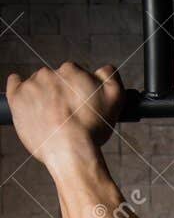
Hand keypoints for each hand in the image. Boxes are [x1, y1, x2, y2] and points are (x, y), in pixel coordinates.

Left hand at [6, 62, 122, 168]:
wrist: (69, 150)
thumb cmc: (92, 128)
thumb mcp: (115, 98)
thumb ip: (110, 76)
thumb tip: (104, 68)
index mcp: (71, 71)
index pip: (73, 75)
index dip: (77, 91)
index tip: (79, 106)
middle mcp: (49, 73)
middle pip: (54, 80)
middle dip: (60, 94)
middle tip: (66, 116)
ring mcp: (31, 85)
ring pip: (37, 85)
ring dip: (42, 96)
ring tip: (50, 118)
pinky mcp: (17, 98)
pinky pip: (14, 84)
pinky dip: (18, 87)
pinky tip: (24, 97)